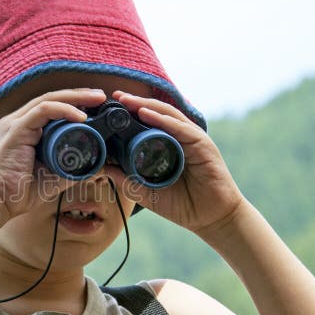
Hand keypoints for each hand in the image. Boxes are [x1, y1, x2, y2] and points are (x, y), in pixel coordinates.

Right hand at [0, 88, 107, 225]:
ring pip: (49, 99)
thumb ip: (72, 169)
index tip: (96, 107)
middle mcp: (17, 121)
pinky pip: (43, 110)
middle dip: (79, 95)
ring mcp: (15, 123)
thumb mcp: (54, 177)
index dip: (74, 103)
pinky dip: (64, 110)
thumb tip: (96, 167)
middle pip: (52, 98)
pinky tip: (81, 117)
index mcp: (24, 130)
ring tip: (97, 99)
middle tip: (101, 96)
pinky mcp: (15, 129)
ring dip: (75, 97)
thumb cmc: (20, 192)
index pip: (51, 108)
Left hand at [110, 90, 244, 234]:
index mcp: (168, 145)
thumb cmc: (182, 204)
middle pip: (157, 113)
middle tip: (115, 96)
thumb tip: (104, 168)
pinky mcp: (202, 145)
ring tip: (127, 101)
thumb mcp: (147, 192)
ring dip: (146, 105)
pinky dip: (162, 119)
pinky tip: (146, 114)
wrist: (211, 218)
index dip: (131, 113)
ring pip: (168, 115)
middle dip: (136, 103)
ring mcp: (192, 139)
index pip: (149, 123)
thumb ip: (128, 181)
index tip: (110, 108)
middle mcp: (181, 138)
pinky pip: (180, 128)